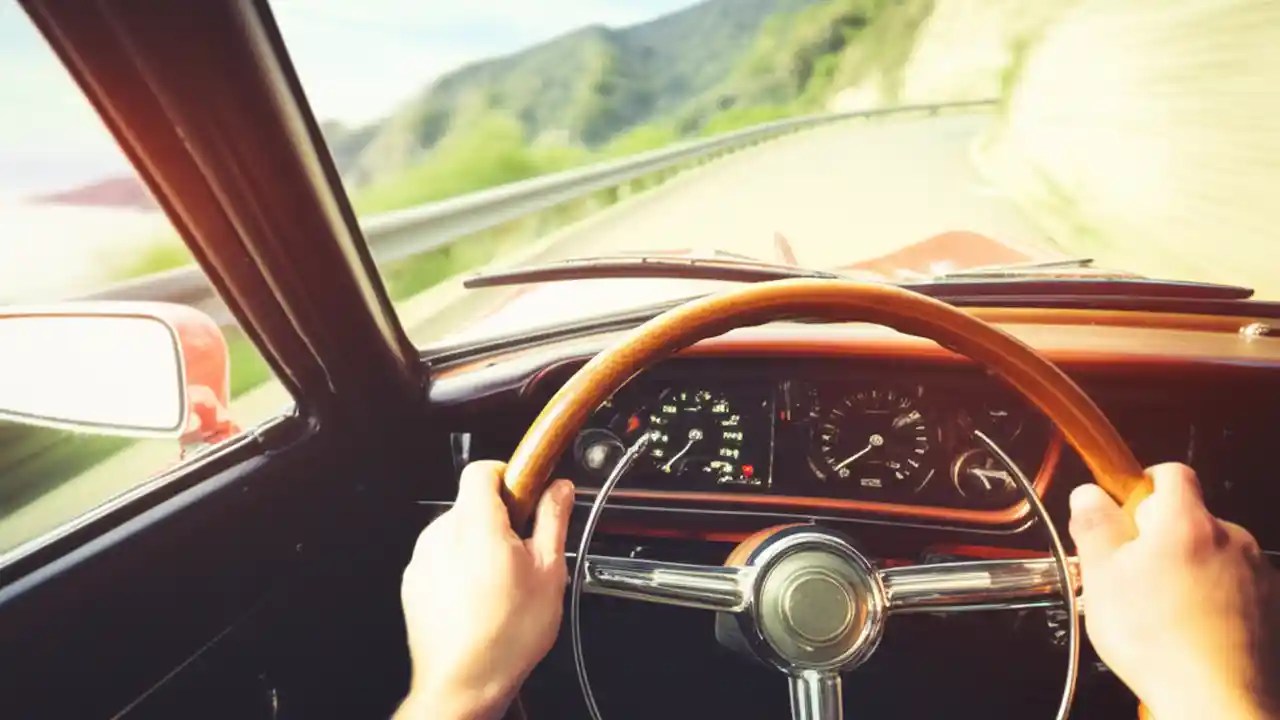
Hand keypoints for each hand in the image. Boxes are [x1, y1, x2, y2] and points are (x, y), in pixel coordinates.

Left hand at [397, 461, 574, 719]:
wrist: (463, 683)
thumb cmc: (506, 635)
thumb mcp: (548, 572)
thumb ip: (553, 520)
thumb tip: (559, 489)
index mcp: (476, 523)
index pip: (482, 469)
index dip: (507, 475)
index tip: (525, 495)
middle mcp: (442, 534)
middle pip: (471, 503)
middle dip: (498, 518)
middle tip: (523, 551)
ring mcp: (423, 558)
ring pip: (456, 532)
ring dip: (478, 545)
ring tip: (501, 584)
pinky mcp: (413, 581)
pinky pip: (441, 558)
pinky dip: (459, 568)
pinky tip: (479, 600)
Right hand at [1069, 463, 1279, 718]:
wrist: (1217, 700)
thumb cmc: (1155, 639)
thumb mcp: (1102, 577)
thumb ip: (1094, 525)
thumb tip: (1089, 493)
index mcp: (1185, 521)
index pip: (1170, 473)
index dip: (1143, 487)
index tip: (1126, 516)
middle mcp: (1231, 537)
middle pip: (1190, 517)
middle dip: (1161, 537)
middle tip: (1132, 575)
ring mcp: (1257, 572)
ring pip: (1211, 553)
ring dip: (1188, 568)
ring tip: (1161, 610)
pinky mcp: (1269, 605)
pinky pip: (1233, 585)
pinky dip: (1212, 597)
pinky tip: (1190, 628)